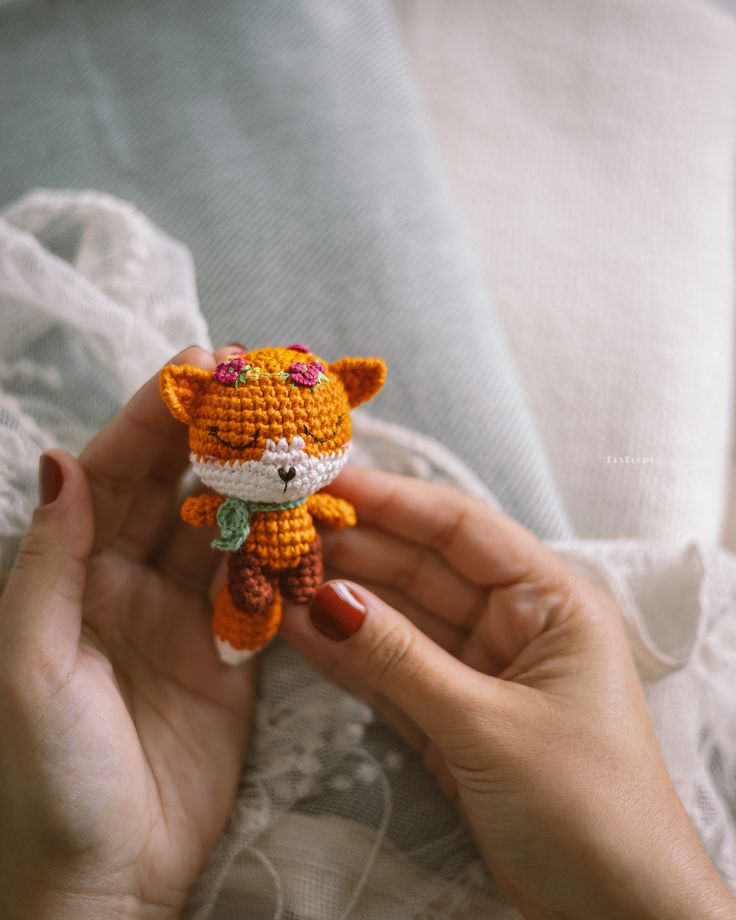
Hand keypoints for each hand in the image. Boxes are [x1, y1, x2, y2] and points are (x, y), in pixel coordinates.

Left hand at [0, 346, 253, 918]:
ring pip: (225, 530)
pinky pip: (260, 585)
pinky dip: (285, 548)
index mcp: (72, 578)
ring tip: (299, 434)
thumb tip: (63, 461)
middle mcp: (127, 584)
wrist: (107, 881)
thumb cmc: (46, 781)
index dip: (153, 420)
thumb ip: (50, 564)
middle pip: (176, 489)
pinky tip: (314, 510)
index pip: (115, 477)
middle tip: (264, 384)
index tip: (199, 369)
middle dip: (216, 435)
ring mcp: (185, 615)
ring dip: (258, 484)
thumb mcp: (29, 668)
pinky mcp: (232, 653)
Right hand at [282, 466, 735, 919]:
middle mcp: (514, 621)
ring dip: (340, 597)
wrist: (614, 915)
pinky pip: (390, 669)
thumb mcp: (486, 725)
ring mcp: (478, 668)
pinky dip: (346, 652)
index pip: (460, 528)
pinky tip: (295, 626)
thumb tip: (323, 596)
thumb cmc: (584, 807)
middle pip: (421, 567)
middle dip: (353, 548)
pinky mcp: (450, 714)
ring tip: (272, 570)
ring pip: (399, 617)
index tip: (324, 481)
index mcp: (550, 599)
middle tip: (280, 528)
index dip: (391, 499)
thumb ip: (400, 659)